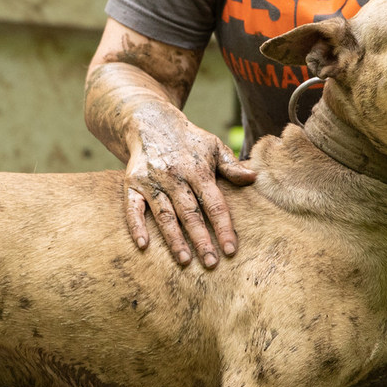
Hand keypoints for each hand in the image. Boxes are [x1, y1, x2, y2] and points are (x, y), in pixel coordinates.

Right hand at [120, 104, 254, 267]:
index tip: (231, 250)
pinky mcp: (132, 184)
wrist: (150, 122)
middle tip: (211, 264)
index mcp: (198, 170)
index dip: (223, 228)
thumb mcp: (213, 146)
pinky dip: (136, 226)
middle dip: (201, 240)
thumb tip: (253, 178)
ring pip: (165, 215)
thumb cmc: (188, 139)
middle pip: (190, 214)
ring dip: (174, 240)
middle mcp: (175, 177)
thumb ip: (232, 165)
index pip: (214, 204)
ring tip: (184, 261)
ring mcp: (152, 181)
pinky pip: (133, 208)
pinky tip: (143, 245)